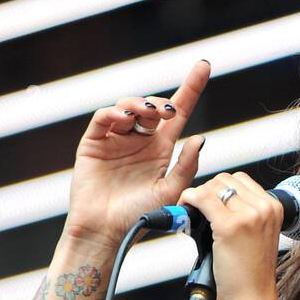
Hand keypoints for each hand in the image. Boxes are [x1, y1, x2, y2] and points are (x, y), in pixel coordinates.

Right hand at [64, 59, 211, 249]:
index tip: (204, 66)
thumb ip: (186, 166)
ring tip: (149, 113)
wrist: (107, 233)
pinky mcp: (95, 142)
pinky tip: (125, 118)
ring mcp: (117, 139)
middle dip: (161, 103)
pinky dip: (114, 112)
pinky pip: (104, 118)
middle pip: (153, 107)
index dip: (190, 89)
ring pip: (129, 106)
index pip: (178, 114)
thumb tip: (200, 138)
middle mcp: (140, 141)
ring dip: (140, 104)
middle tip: (168, 112)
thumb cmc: (139, 217)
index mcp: (160, 150)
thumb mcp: (170, 192)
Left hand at [178, 172, 282, 299]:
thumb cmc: (251, 277)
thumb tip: (214, 200)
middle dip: (208, 192)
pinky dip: (187, 201)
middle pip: (226, 179)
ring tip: (193, 216)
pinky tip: (184, 212)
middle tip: (199, 212)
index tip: (211, 205)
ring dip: (197, 197)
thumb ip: (245, 215)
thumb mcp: (257, 238)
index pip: (241, 180)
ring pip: (212, 186)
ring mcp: (248, 216)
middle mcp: (265, 208)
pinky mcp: (229, 226)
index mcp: (274, 208)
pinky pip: (201, 198)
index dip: (221, 190)